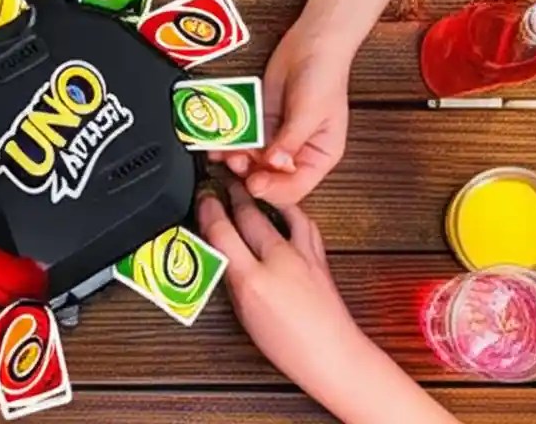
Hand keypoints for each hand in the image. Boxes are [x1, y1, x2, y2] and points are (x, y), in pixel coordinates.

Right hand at [196, 182, 359, 383]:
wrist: (332, 355)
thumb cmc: (290, 345)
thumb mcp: (245, 315)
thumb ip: (232, 279)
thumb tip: (223, 254)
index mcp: (252, 280)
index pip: (222, 232)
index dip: (208, 209)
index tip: (202, 197)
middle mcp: (278, 261)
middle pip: (248, 215)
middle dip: (231, 194)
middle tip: (220, 182)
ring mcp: (302, 254)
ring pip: (277, 211)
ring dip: (259, 196)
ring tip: (248, 186)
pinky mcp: (319, 255)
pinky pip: (302, 221)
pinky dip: (289, 210)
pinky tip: (283, 207)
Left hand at [210, 23, 350, 204]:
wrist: (311, 44)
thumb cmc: (324, 77)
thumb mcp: (311, 111)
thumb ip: (291, 139)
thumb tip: (274, 163)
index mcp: (319, 156)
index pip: (296, 187)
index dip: (275, 189)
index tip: (255, 182)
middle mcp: (298, 153)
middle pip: (271, 178)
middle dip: (251, 174)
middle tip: (236, 162)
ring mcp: (277, 139)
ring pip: (252, 161)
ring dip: (237, 160)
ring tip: (225, 152)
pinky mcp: (261, 125)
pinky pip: (243, 141)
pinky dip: (230, 144)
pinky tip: (218, 144)